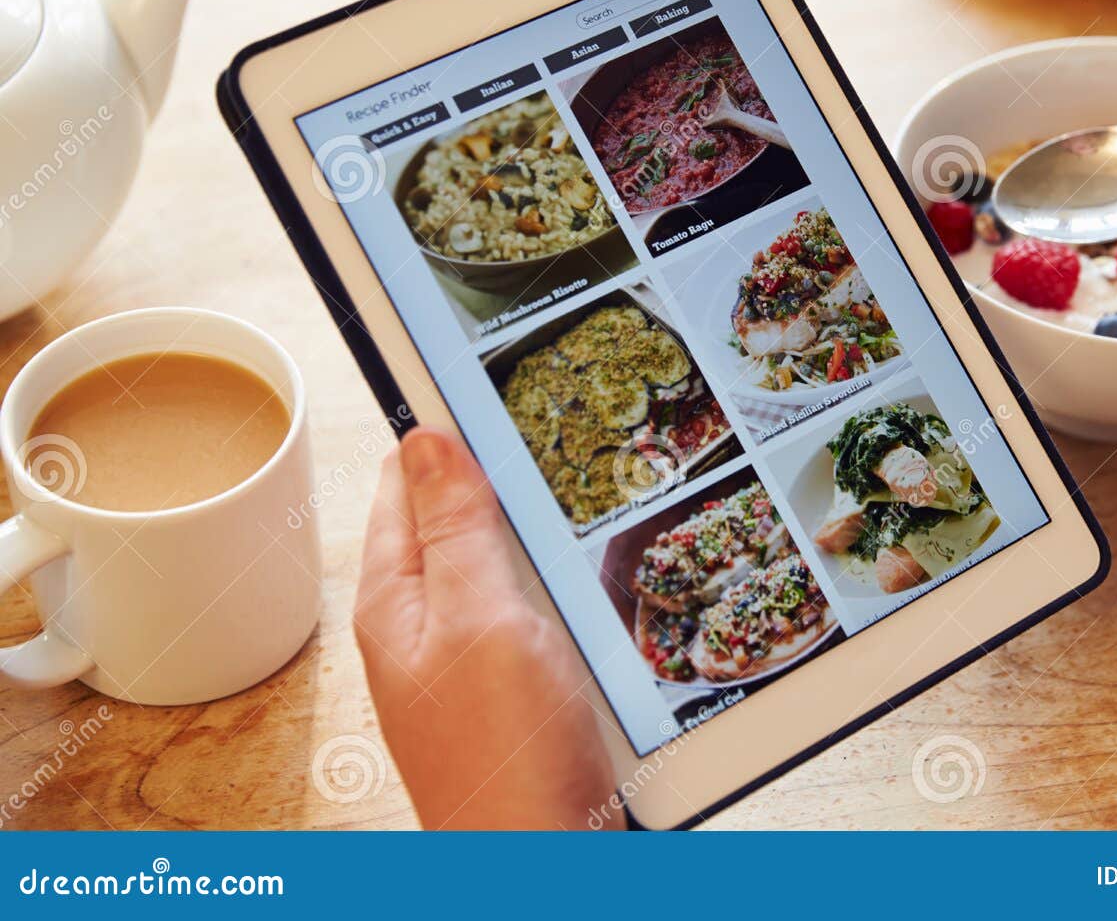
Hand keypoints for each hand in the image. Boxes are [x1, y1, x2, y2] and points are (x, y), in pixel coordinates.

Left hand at [354, 427, 616, 829]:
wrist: (543, 860)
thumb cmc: (505, 753)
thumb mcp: (481, 617)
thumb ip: (454, 526)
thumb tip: (424, 438)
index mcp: (396, 599)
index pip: (403, 481)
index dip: (442, 430)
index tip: (489, 382)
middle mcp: (423, 626)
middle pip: (455, 520)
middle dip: (500, 481)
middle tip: (555, 439)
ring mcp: (467, 660)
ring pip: (500, 565)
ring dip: (536, 536)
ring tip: (582, 498)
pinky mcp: (511, 689)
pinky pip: (529, 612)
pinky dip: (558, 585)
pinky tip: (594, 578)